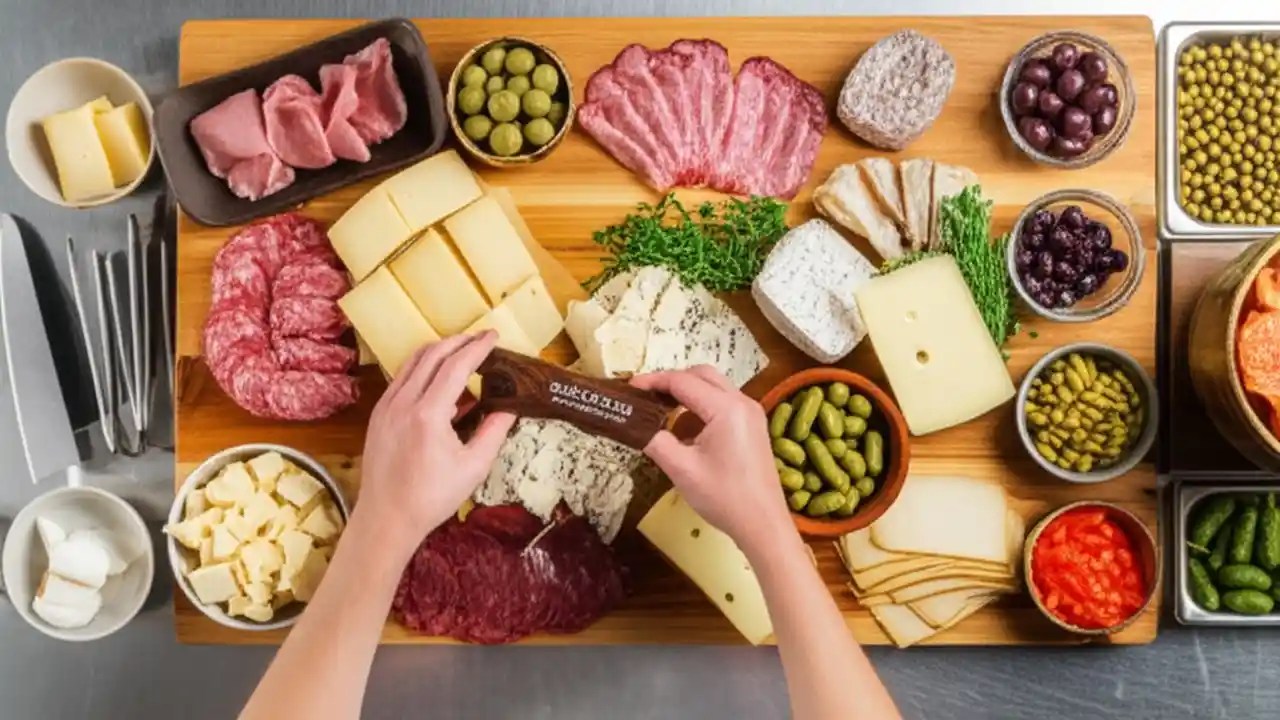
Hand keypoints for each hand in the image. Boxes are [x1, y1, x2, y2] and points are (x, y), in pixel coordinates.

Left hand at [355, 332, 515, 550]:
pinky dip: (422, 370)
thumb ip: (494, 431)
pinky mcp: (378, 415)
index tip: (493, 336)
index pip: (456, 367)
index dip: (477, 348)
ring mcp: (386, 407)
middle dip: (458, 342)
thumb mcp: (473, 467)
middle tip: (479, 338)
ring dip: (438, 351)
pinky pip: (401, 379)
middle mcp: (403, 403)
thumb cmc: (431, 497)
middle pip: (432, 355)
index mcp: (428, 415)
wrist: (386, 518)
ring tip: (459, 351)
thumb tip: (510, 407)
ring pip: (412, 363)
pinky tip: (437, 380)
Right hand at [632, 366, 792, 552]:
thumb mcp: (681, 470)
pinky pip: (723, 404)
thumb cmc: (723, 497)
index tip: (629, 388)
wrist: (763, 525)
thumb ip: (655, 441)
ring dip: (688, 393)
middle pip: (702, 375)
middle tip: (646, 397)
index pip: (683, 381)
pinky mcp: (753, 427)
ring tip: (661, 412)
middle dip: (672, 381)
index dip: (653, 381)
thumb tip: (635, 425)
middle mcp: (742, 402)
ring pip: (714, 387)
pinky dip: (702, 407)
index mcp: (726, 408)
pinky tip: (686, 430)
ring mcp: (751, 414)